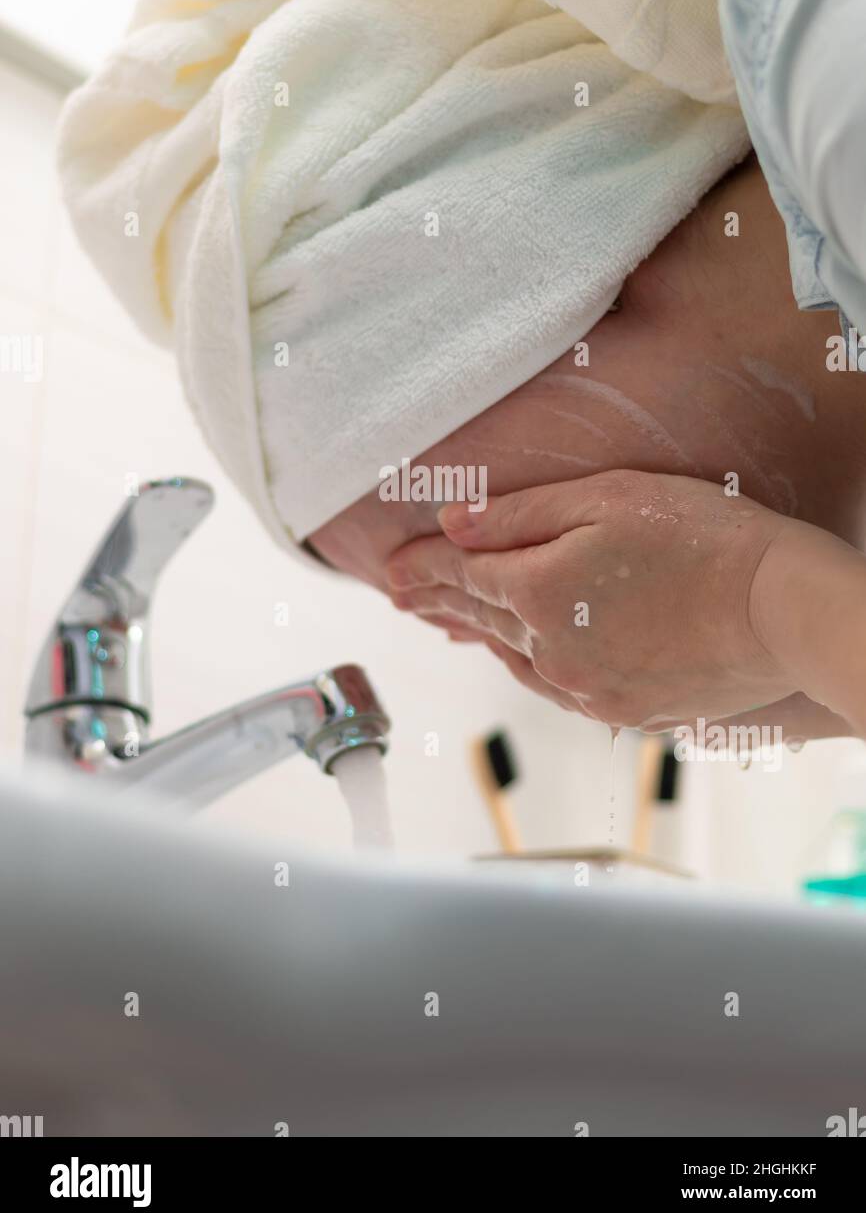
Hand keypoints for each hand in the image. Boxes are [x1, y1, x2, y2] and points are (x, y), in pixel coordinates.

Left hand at [386, 470, 805, 729]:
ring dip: (483, 636)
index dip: (421, 568)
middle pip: (484, 620)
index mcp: (540, 592)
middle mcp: (553, 652)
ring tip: (454, 623)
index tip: (389, 569)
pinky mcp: (628, 712)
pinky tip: (526, 656)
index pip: (462, 576)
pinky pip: (560, 686)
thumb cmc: (707, 540)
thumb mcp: (606, 500)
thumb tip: (453, 527)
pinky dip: (532, 664)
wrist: (785, 610)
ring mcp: (590, 690)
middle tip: (403, 595)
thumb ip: (521, 517)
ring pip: (518, 658)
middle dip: (440, 602)